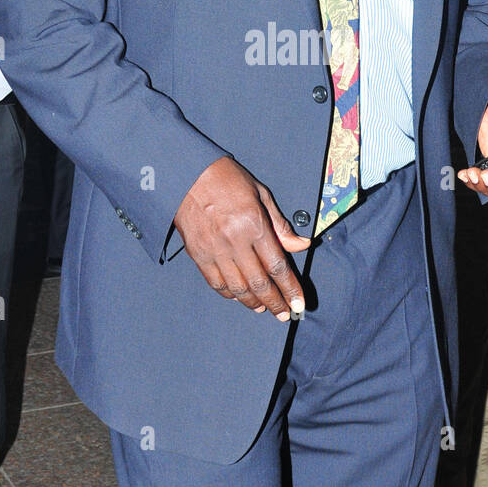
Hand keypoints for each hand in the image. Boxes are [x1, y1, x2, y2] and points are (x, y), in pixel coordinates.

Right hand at [173, 156, 310, 320]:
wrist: (187, 173)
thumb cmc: (226, 179)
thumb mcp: (260, 194)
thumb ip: (280, 224)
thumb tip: (301, 245)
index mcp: (253, 225)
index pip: (277, 266)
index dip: (290, 288)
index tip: (298, 303)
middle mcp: (234, 241)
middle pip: (259, 283)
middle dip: (275, 302)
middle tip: (284, 313)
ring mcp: (214, 250)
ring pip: (237, 288)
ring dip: (253, 302)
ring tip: (265, 309)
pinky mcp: (197, 254)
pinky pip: (216, 283)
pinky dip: (229, 295)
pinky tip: (240, 297)